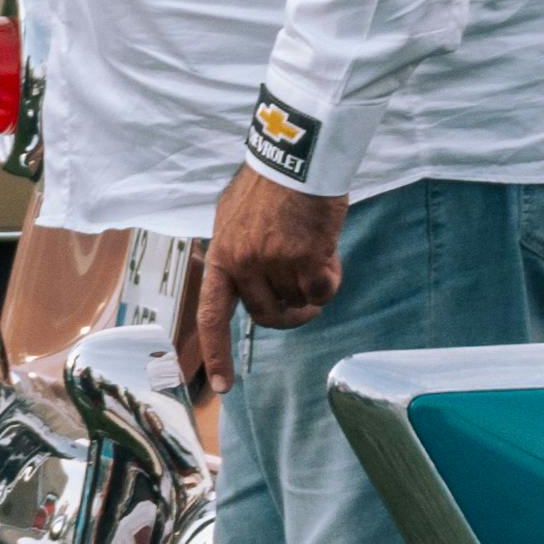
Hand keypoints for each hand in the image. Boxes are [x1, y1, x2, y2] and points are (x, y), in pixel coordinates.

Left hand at [194, 166, 347, 390]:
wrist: (295, 156)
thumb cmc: (270, 184)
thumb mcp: (235, 219)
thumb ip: (239, 254)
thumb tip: (248, 284)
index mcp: (220, 257)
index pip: (212, 317)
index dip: (216, 354)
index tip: (221, 388)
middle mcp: (242, 265)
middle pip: (267, 316)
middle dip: (290, 313)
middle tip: (307, 300)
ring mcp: (272, 264)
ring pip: (299, 301)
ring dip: (313, 286)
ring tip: (317, 250)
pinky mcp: (305, 259)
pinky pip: (323, 291)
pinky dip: (331, 280)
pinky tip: (330, 252)